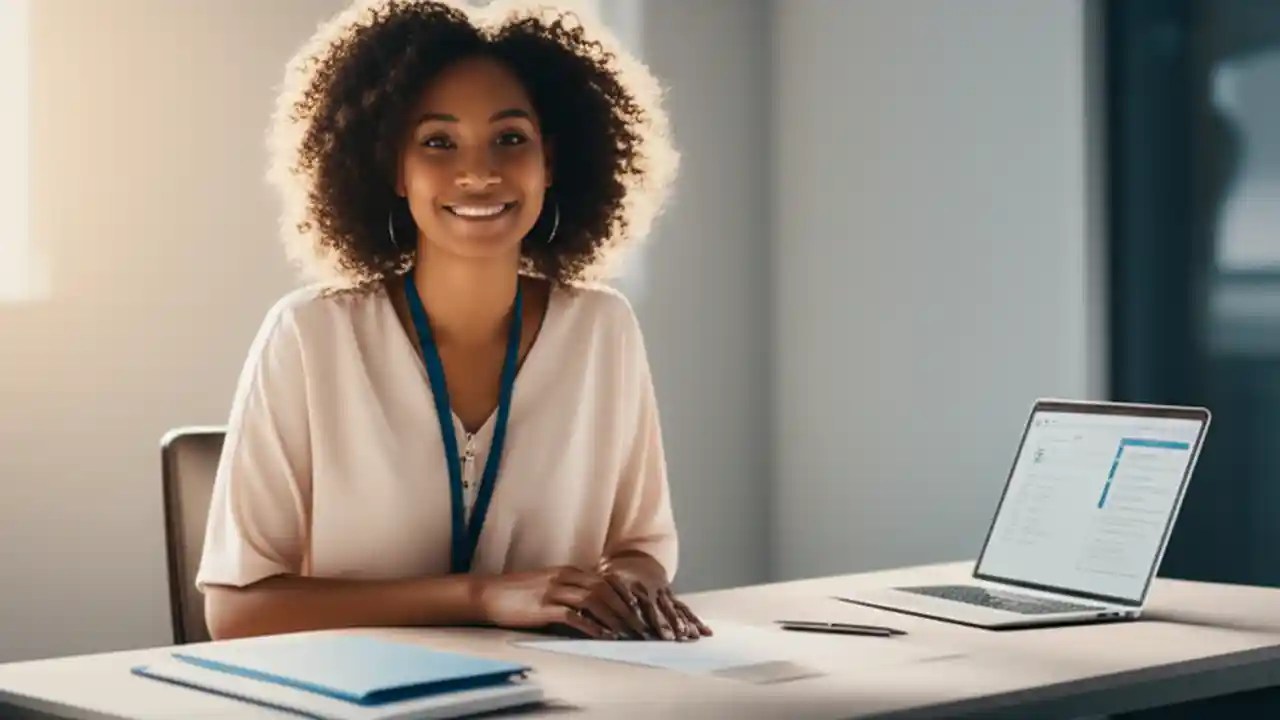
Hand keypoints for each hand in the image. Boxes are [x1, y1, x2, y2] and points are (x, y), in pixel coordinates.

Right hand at [478, 567, 651, 639]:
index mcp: (568, 571)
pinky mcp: (543, 608)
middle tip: (639, 625)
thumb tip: (594, 604)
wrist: (488, 594)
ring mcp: (553, 591)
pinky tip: (601, 635)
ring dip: (613, 616)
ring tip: (626, 632)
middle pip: (604, 589)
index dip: (625, 594)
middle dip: (625, 607)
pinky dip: (590, 625)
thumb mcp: (549, 585)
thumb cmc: (519, 593)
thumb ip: (571, 590)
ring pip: (593, 599)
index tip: (640, 609)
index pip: (605, 579)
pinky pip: (573, 615)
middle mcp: (564, 577)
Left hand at [598, 554, 713, 641]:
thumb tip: (586, 610)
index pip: (632, 604)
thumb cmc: (613, 575)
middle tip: (667, 638)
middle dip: (661, 623)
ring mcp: (663, 592)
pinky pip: (684, 608)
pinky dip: (694, 620)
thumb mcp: (602, 580)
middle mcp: (649, 589)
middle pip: (656, 608)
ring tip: (687, 636)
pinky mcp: (672, 596)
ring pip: (673, 608)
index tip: (639, 633)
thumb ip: (600, 596)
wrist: (634, 558)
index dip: (635, 618)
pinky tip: (704, 632)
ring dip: (680, 623)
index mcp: (630, 585)